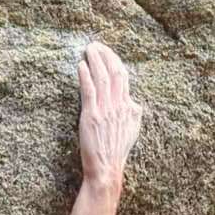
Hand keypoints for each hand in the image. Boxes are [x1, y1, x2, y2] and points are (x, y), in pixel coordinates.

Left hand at [77, 42, 142, 191]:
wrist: (107, 169)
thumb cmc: (116, 153)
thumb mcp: (131, 131)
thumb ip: (132, 114)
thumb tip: (134, 103)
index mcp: (130, 109)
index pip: (124, 78)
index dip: (115, 62)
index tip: (107, 53)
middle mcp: (120, 107)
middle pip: (115, 72)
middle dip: (106, 55)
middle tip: (96, 45)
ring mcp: (106, 111)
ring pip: (102, 77)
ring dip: (95, 60)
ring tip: (88, 49)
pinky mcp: (92, 116)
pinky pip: (89, 90)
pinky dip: (85, 75)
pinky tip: (80, 65)